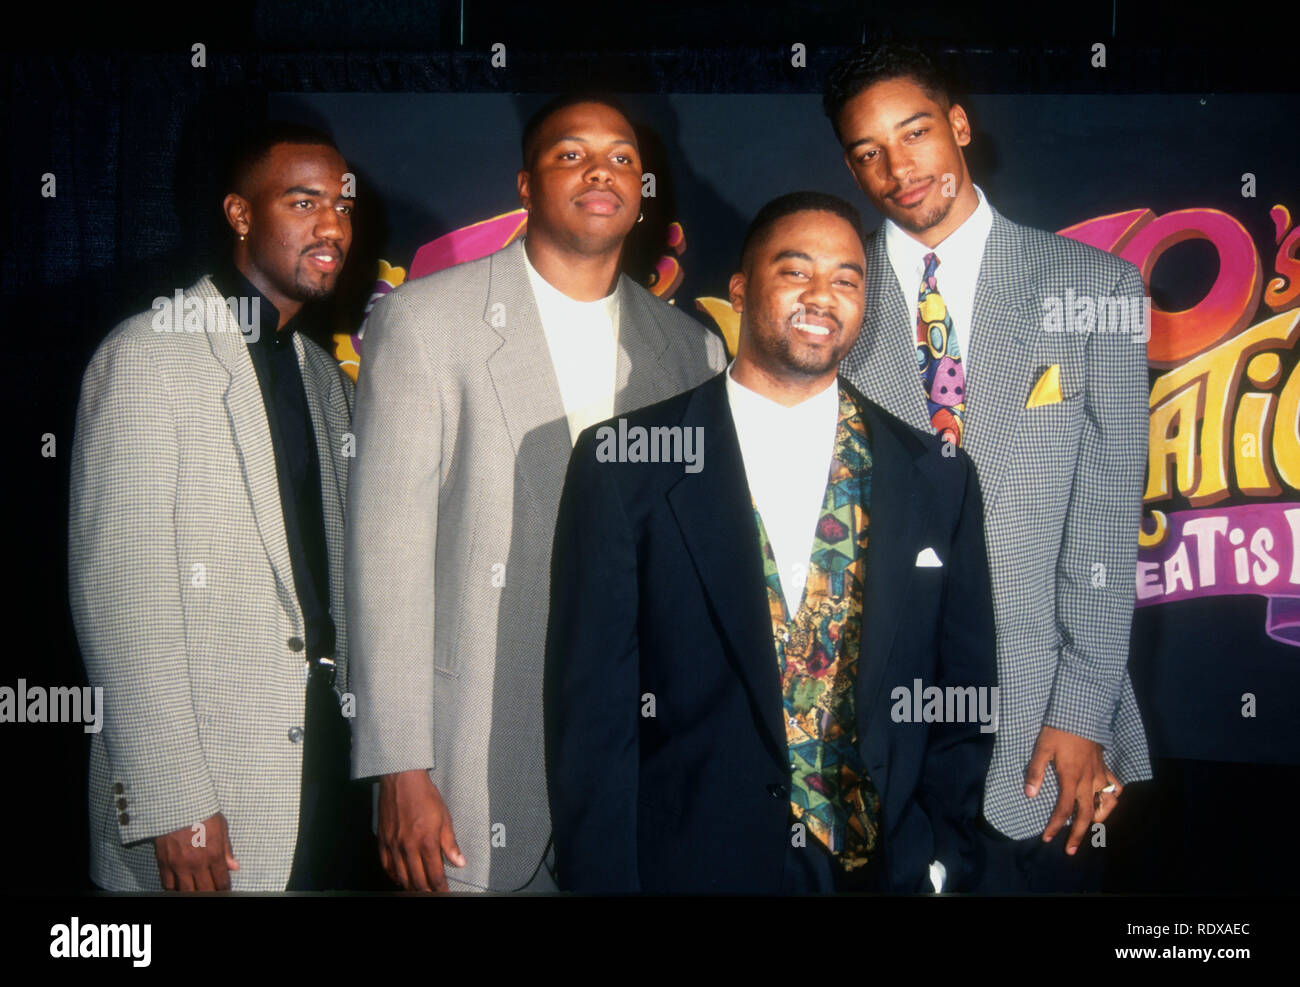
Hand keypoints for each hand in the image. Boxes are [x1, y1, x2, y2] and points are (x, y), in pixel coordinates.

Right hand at [154, 811, 238, 890]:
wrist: (177, 803)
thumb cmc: (202, 812)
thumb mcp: (221, 827)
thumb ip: (227, 849)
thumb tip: (234, 866)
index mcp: (214, 854)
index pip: (221, 881)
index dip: (224, 889)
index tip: (224, 889)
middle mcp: (197, 864)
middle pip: (205, 891)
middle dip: (210, 893)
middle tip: (211, 892)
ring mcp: (179, 866)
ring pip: (186, 892)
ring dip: (193, 894)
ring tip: (196, 891)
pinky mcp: (164, 864)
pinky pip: (168, 885)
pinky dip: (174, 890)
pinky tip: (179, 888)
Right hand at [377, 769, 465, 890]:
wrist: (402, 780)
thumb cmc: (424, 795)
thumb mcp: (444, 817)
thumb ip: (450, 843)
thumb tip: (459, 862)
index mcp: (426, 841)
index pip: (435, 874)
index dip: (441, 888)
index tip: (445, 892)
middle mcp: (408, 847)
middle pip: (417, 880)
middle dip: (426, 890)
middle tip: (432, 893)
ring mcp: (393, 845)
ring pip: (401, 877)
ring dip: (411, 886)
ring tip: (418, 889)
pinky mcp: (383, 841)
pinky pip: (386, 866)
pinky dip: (393, 876)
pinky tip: (399, 878)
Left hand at [1024, 725, 1121, 854]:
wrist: (1079, 713)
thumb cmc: (1057, 731)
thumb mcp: (1041, 749)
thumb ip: (1035, 772)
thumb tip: (1029, 795)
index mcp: (1071, 778)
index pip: (1064, 810)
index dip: (1055, 826)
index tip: (1047, 838)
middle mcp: (1088, 781)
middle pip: (1086, 814)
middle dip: (1078, 835)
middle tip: (1070, 850)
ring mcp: (1100, 775)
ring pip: (1107, 804)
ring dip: (1099, 819)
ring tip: (1090, 827)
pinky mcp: (1106, 767)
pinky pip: (1115, 787)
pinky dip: (1112, 798)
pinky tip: (1106, 802)